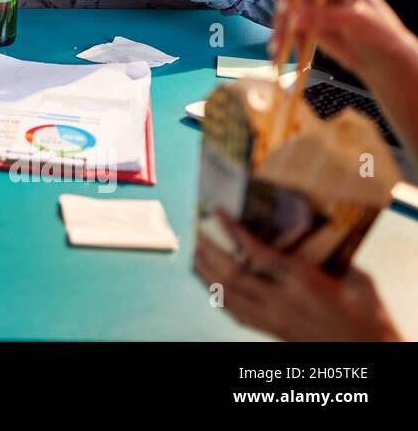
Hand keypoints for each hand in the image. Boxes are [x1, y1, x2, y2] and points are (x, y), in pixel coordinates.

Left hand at [194, 211, 399, 340]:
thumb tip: (318, 232)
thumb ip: (333, 257)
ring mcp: (275, 320)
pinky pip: (236, 314)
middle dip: (211, 252)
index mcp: (304, 283)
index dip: (233, 231)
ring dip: (207, 273)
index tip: (218, 212)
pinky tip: (210, 285)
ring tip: (196, 254)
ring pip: (229, 295)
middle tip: (197, 233)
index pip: (257, 254)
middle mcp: (283, 302)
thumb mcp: (358, 280)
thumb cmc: (369, 315)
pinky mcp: (273, 332)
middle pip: (233, 275)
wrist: (369, 354)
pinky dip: (218, 297)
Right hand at [269, 0, 414, 83]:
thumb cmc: (379, 32)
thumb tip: (295, 19)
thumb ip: (327, 16)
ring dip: (281, 27)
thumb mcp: (358, 21)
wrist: (380, 57)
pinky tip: (285, 51)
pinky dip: (284, 38)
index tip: (288, 3)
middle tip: (285, 27)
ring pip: (285, 7)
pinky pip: (286, 25)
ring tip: (282, 47)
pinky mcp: (304, 18)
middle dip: (284, 5)